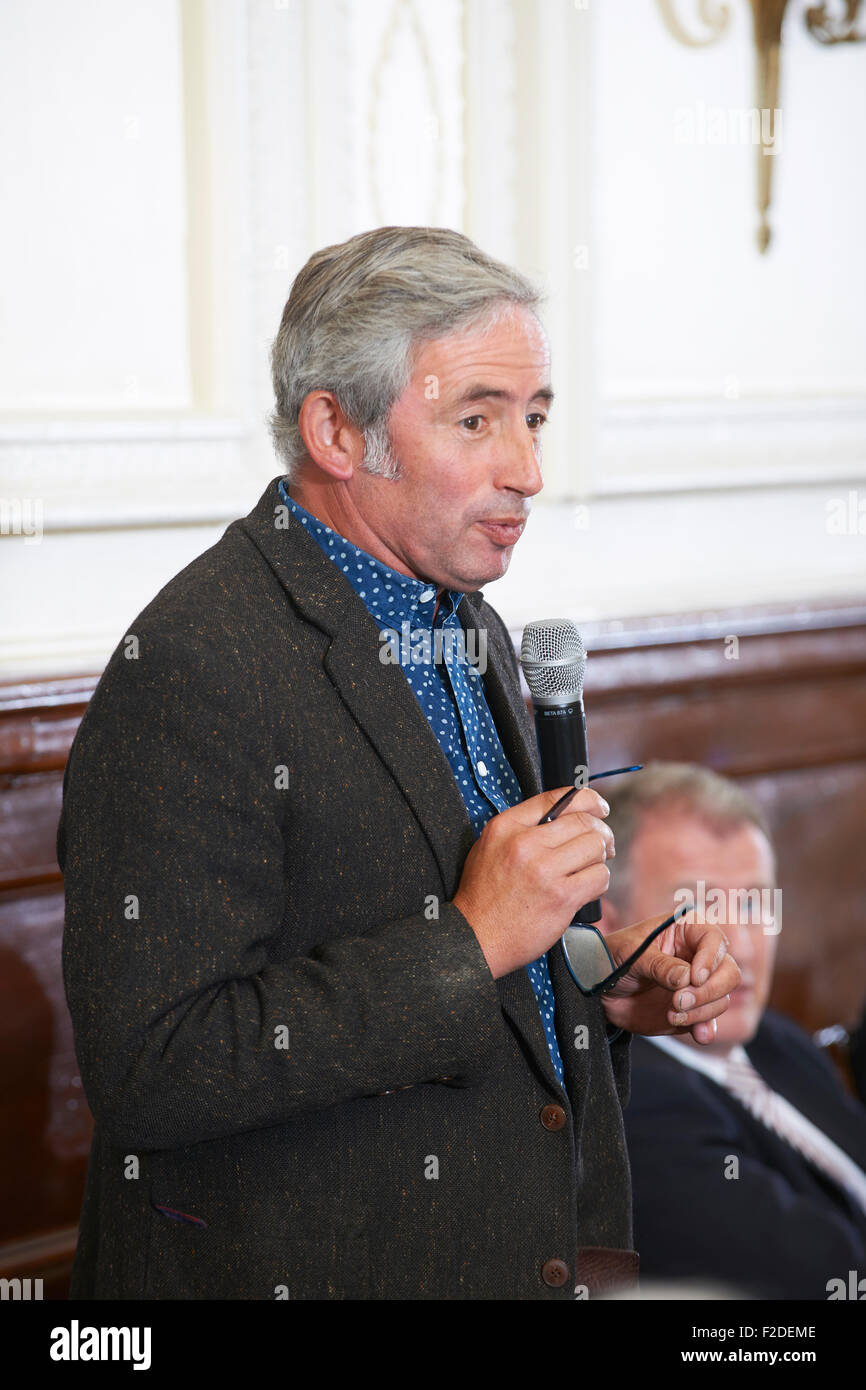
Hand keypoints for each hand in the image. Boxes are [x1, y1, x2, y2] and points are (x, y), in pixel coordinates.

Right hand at [453, 785, 613, 979]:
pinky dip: (599, 881)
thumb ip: (521, 827)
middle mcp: (525, 843)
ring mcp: (544, 870)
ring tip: (591, 868)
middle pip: (583, 822)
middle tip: (603, 844)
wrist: (476, 937)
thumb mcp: (489, 847)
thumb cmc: (483, 896)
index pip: (558, 798)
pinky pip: (599, 876)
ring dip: (600, 858)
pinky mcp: (561, 896)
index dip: (588, 799)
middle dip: (601, 831)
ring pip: (596, 847)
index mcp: (506, 826)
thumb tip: (564, 815)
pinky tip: (587, 888)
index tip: (599, 807)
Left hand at [599, 913, 740, 1042]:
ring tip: (671, 1014)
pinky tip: (698, 1034)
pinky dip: (707, 1028)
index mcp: (685, 930)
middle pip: (728, 972)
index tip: (694, 978)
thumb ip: (659, 965)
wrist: (597, 989)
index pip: (714, 939)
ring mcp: (697, 985)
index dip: (710, 959)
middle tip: (679, 1001)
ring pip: (721, 998)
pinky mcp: (691, 1010)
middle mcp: (697, 956)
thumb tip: (686, 978)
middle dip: (708, 991)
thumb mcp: (631, 954)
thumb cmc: (612, 958)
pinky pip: (709, 1020)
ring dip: (701, 1011)